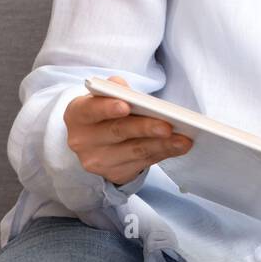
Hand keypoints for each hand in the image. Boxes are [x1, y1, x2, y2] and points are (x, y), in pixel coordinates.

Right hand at [63, 75, 191, 184]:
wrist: (94, 142)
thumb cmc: (104, 113)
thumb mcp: (103, 98)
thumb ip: (113, 90)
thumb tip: (123, 87)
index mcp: (78, 115)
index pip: (91, 110)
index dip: (107, 108)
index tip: (126, 105)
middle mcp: (82, 141)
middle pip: (118, 132)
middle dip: (145, 128)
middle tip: (167, 126)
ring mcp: (97, 161)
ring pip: (135, 151)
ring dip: (162, 145)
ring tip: (182, 139)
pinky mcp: (114, 174)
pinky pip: (143, 162)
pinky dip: (164, 153)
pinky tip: (178, 146)